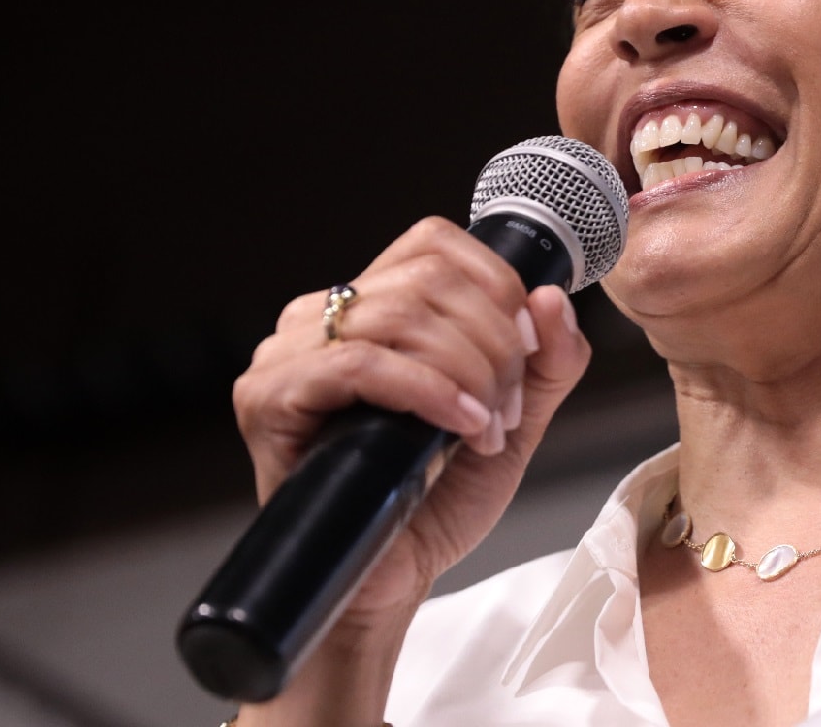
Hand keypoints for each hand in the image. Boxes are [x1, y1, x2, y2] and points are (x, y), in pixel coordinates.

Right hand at [232, 216, 591, 647]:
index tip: (526, 348)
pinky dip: (428, 390)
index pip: (434, 242)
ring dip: (467, 370)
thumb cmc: (439, 501)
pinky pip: (358, 364)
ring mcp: (288, 353)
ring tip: (486, 428)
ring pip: (398, 314)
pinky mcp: (268, 398)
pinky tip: (460, 427)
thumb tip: (551, 298)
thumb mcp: (514, 420)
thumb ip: (546, 362)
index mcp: (373, 305)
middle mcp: (323, 316)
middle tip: (508, 408)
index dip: (496, 285)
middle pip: (428, 278)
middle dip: (492, 342)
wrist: (394, 578)